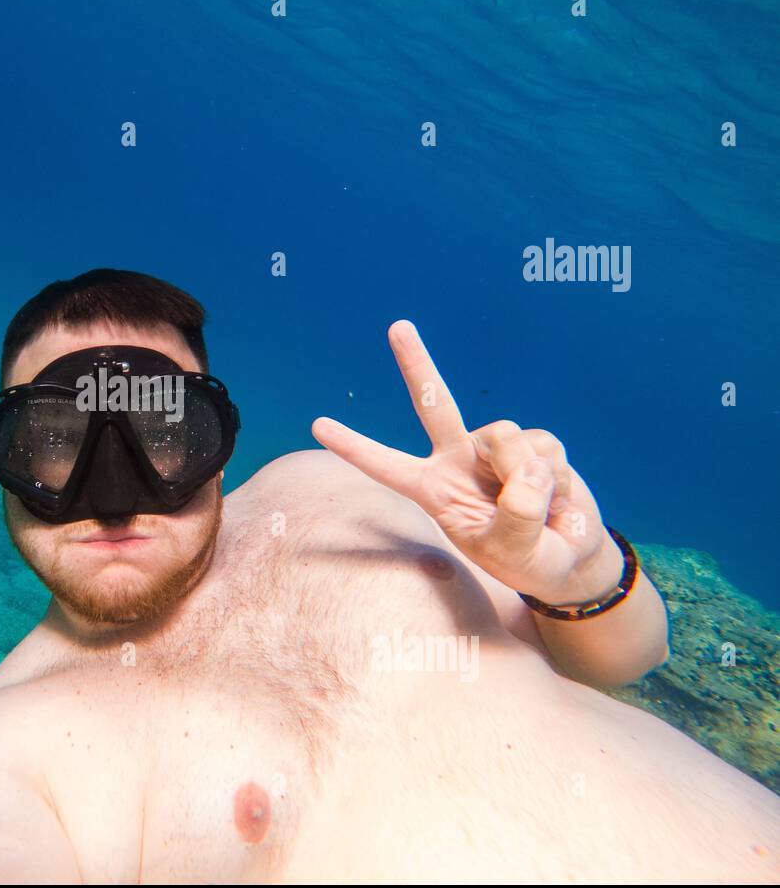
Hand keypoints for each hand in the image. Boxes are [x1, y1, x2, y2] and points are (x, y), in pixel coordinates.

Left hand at [311, 320, 623, 604]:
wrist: (569, 557)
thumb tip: (525, 468)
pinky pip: (544, 448)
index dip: (355, 447)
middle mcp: (458, 459)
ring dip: (528, 476)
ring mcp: (495, 448)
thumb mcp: (513, 552)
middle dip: (416, 364)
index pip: (387, 466)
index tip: (319, 426)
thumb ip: (515, 516)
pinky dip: (557, 478)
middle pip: (434, 404)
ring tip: (539, 510)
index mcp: (434, 490)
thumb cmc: (527, 560)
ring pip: (506, 438)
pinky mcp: (535, 444)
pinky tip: (558, 497)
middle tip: (397, 326)